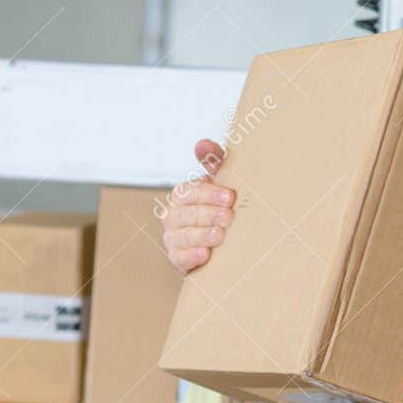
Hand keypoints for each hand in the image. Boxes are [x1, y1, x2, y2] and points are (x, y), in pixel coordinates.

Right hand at [162, 139, 234, 273]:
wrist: (227, 247)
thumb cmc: (223, 208)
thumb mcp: (222, 184)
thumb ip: (214, 162)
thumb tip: (201, 143)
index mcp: (182, 196)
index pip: (188, 191)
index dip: (208, 193)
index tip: (230, 197)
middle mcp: (172, 216)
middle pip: (184, 213)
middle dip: (208, 214)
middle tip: (229, 216)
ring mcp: (173, 238)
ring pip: (182, 235)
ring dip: (201, 234)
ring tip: (220, 235)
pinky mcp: (177, 259)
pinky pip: (178, 257)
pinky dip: (191, 255)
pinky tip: (205, 254)